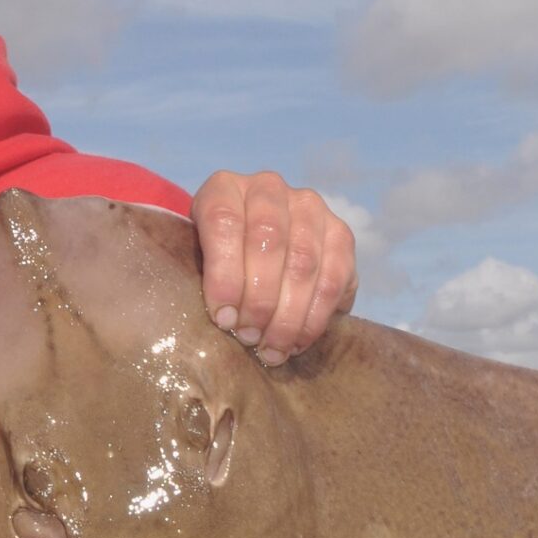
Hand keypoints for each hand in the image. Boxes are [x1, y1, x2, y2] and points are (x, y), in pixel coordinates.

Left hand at [191, 170, 357, 364]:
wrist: (254, 253)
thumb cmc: (218, 264)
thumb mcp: (198, 263)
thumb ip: (205, 281)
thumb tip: (226, 321)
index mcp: (224, 188)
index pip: (224, 222)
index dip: (224, 275)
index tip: (223, 318)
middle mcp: (269, 189)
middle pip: (268, 240)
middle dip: (259, 299)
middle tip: (250, 338)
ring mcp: (309, 208)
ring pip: (304, 262)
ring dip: (289, 315)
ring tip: (272, 349)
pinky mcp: (340, 234)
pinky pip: (335, 278)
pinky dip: (316, 317)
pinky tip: (298, 342)